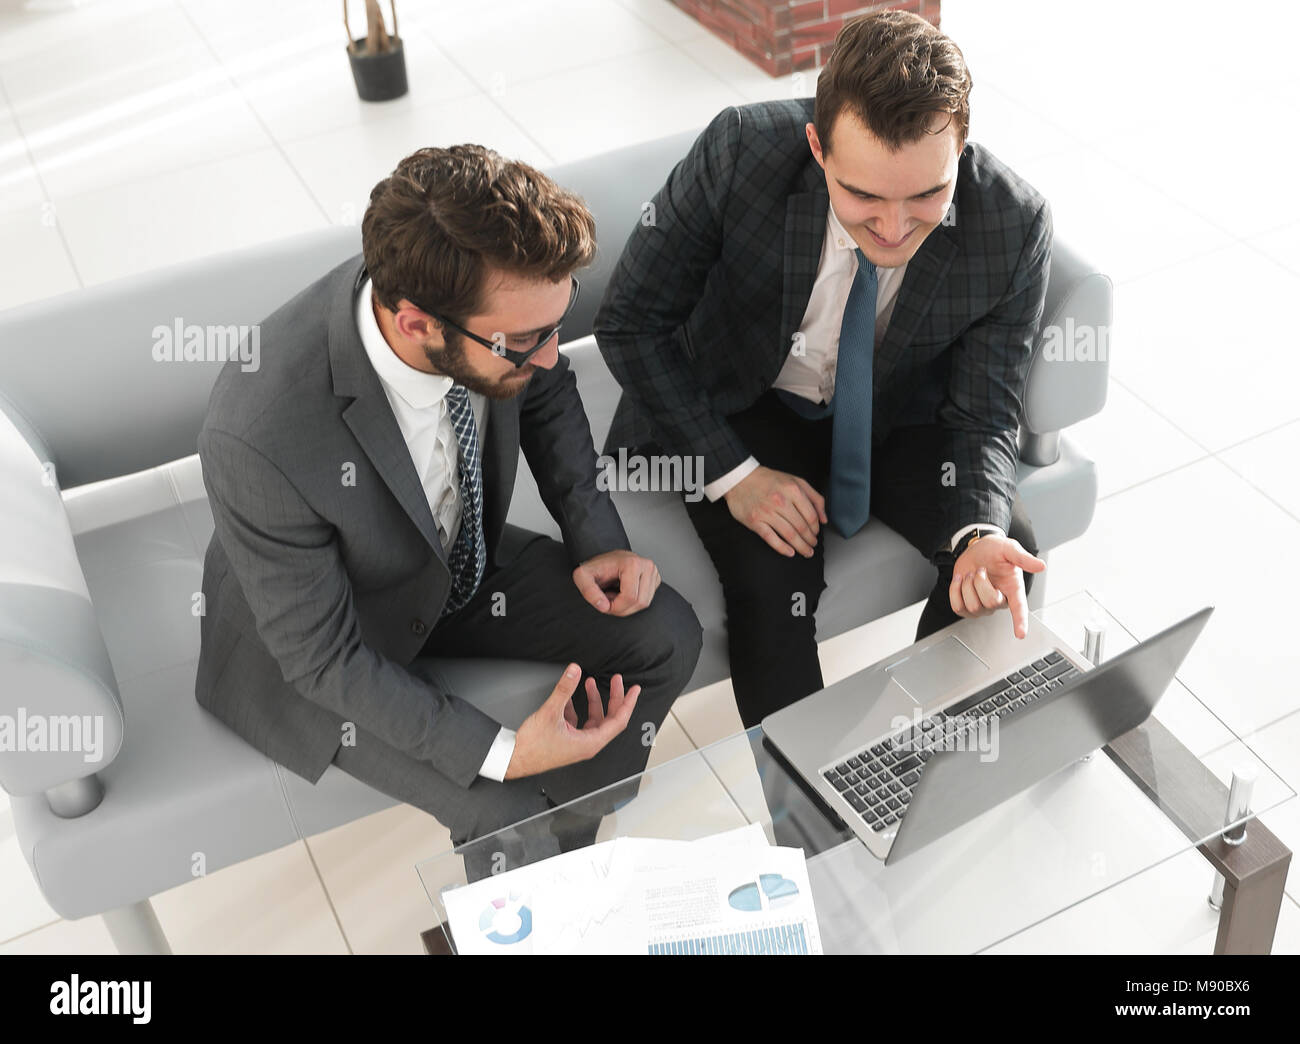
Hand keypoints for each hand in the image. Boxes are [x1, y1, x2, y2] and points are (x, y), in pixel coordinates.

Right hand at [504, 665, 640, 778]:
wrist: (513, 759)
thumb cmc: (532, 747)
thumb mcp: (550, 713)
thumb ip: (564, 690)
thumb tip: (574, 672)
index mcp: (590, 743)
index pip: (618, 721)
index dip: (628, 703)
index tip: (634, 690)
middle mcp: (587, 744)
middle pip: (608, 718)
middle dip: (612, 697)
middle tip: (615, 681)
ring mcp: (577, 743)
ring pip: (593, 719)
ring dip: (593, 700)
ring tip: (588, 682)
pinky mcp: (566, 740)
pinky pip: (578, 721)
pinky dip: (576, 707)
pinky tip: (568, 696)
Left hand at [572, 550, 659, 615]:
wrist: (604, 561)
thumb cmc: (595, 568)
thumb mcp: (582, 577)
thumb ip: (588, 591)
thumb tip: (604, 606)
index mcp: (633, 564)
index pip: (630, 598)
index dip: (615, 606)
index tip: (604, 602)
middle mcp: (647, 566)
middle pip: (640, 602)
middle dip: (621, 607)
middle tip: (608, 597)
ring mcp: (653, 572)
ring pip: (645, 603)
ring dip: (627, 605)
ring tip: (616, 594)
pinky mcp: (655, 579)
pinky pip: (647, 600)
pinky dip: (634, 601)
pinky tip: (624, 592)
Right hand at [723, 465, 827, 557]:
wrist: (740, 479)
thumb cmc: (769, 480)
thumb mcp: (796, 481)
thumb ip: (814, 497)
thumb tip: (824, 519)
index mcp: (792, 490)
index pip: (811, 516)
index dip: (816, 528)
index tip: (816, 533)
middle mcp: (780, 501)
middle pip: (801, 527)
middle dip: (810, 540)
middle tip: (812, 545)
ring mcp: (766, 512)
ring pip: (789, 535)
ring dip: (801, 547)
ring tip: (806, 552)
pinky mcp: (755, 521)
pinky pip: (771, 538)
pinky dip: (782, 548)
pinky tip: (790, 552)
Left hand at [948, 536, 1046, 638]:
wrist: (976, 548)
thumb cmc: (995, 550)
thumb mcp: (1010, 549)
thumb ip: (1024, 559)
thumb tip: (1041, 566)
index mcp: (1013, 589)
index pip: (1019, 609)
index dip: (1020, 621)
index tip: (1021, 634)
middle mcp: (999, 600)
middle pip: (989, 602)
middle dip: (980, 581)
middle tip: (981, 569)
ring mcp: (982, 606)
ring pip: (972, 606)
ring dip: (967, 584)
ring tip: (972, 573)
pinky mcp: (966, 606)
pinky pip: (957, 607)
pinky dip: (954, 590)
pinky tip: (960, 580)